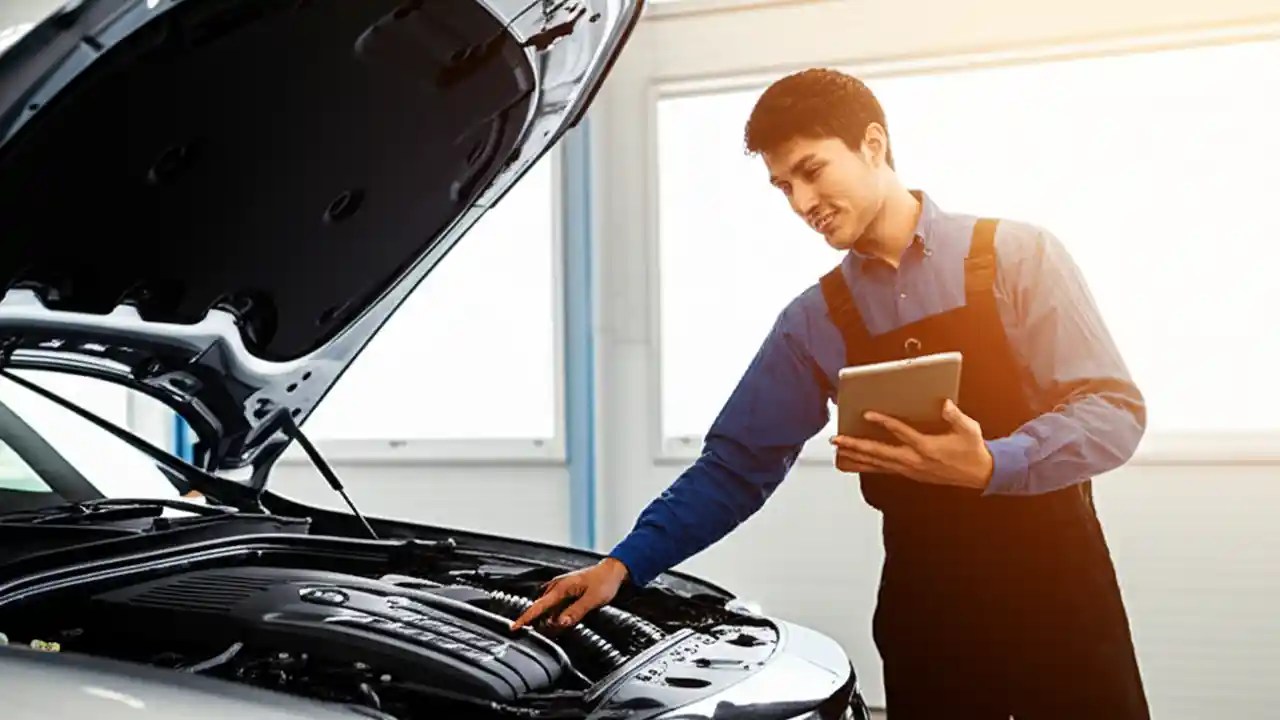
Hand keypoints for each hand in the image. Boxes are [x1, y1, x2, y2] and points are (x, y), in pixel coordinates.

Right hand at [508, 557, 629, 631]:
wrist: (613, 571)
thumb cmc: (604, 582)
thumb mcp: (592, 599)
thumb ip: (576, 612)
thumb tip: (560, 623)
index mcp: (561, 588)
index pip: (538, 606)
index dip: (525, 618)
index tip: (514, 627)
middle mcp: (557, 587)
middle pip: (541, 609)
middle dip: (540, 623)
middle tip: (550, 633)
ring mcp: (561, 589)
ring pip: (548, 609)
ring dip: (549, 620)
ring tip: (559, 628)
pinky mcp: (566, 592)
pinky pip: (555, 606)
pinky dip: (556, 615)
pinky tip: (564, 620)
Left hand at [829, 399, 993, 489]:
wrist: (979, 474)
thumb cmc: (971, 449)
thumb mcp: (969, 429)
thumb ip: (955, 416)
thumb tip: (944, 403)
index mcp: (927, 447)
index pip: (901, 433)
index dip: (883, 422)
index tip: (867, 414)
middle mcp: (914, 461)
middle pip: (880, 452)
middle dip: (856, 445)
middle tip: (838, 439)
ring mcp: (910, 469)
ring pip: (877, 463)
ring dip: (856, 456)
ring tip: (838, 450)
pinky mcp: (909, 473)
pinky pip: (882, 469)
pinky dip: (866, 465)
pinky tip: (853, 461)